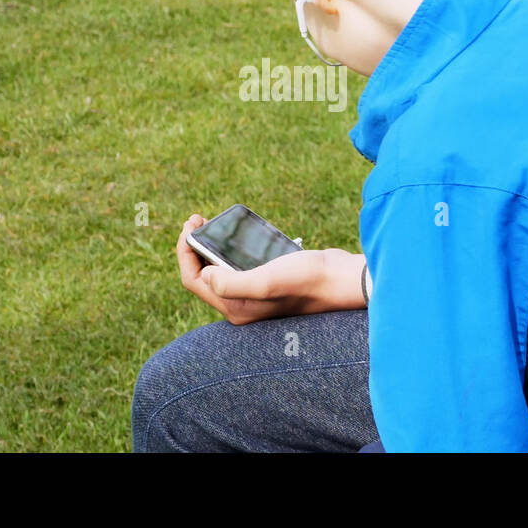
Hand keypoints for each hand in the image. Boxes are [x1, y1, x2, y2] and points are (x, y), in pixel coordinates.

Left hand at [175, 214, 366, 324]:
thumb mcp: (265, 281)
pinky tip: (239, 233)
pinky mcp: (268, 281)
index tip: (191, 225)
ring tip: (212, 223)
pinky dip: (232, 248)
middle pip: (204, 275)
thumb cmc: (306, 280)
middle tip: (198, 219)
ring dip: (211, 246)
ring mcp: (255, 294)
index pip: (194, 280)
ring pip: (220, 268)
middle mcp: (242, 304)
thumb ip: (230, 283)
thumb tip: (205, 273)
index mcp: (235, 307)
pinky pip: (239, 264)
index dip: (186, 252)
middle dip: (195, 247)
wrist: (341, 279)